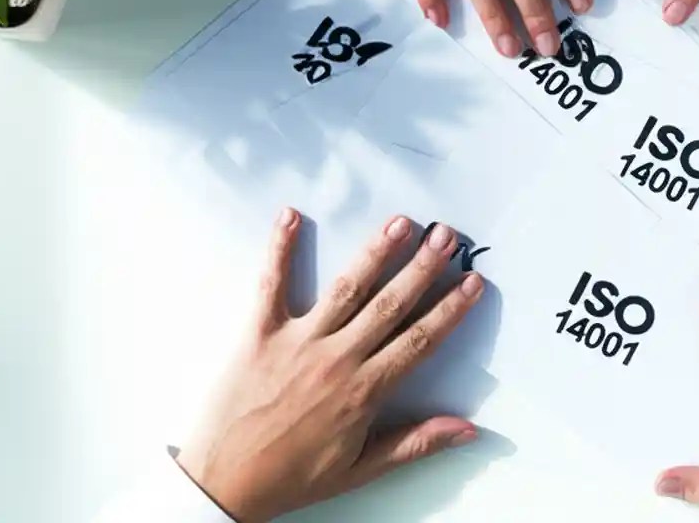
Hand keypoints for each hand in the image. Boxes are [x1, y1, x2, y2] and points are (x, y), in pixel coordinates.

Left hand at [176, 209, 485, 521]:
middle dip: (422, 268)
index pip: (419, 342)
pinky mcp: (259, 334)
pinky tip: (290, 216)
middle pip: (390, 305)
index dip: (450, 310)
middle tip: (446, 237)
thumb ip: (416, 443)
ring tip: (400, 223)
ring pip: (346, 289)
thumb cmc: (293, 477)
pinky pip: (271, 285)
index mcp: (364, 392)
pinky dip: (280, 249)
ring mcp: (297, 342)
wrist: (225, 483)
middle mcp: (336, 359)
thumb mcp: (361, 470)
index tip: (473, 282)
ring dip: (375, 253)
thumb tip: (468, 429)